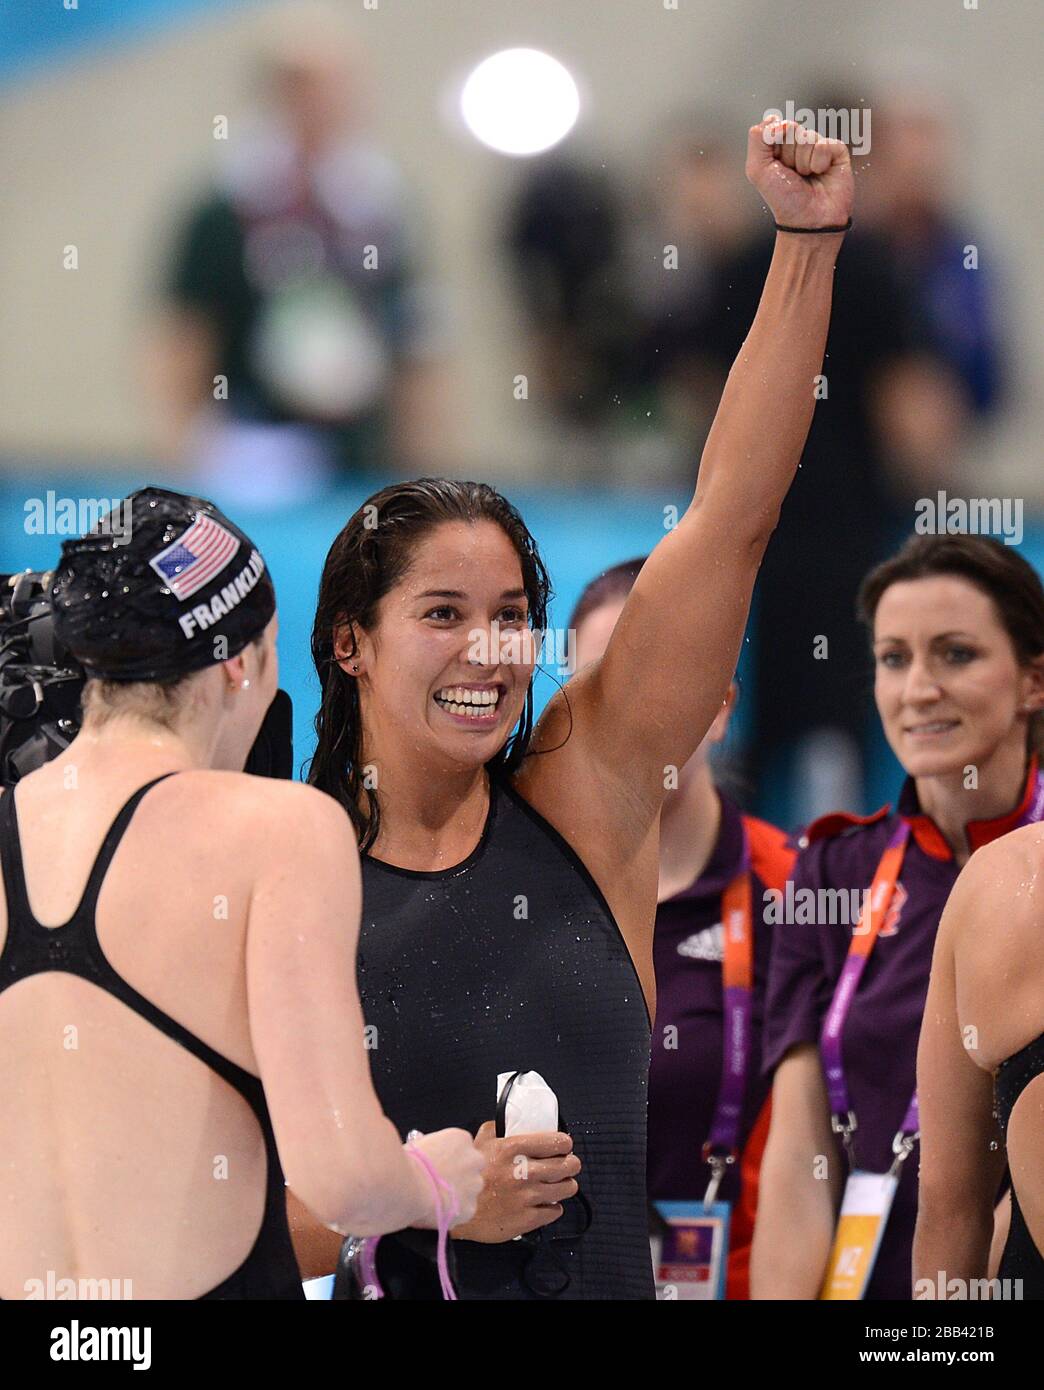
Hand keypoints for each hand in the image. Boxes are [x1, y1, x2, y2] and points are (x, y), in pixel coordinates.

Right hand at [407, 1128, 486, 1227]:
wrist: (407, 1187)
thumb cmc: (406, 1163)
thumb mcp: (419, 1145)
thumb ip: (433, 1149)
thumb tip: (431, 1155)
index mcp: (461, 1139)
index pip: (462, 1148)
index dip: (450, 1158)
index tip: (440, 1166)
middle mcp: (473, 1159)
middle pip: (472, 1166)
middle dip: (461, 1174)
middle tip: (442, 1183)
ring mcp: (474, 1184)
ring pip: (471, 1189)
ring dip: (459, 1193)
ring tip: (438, 1199)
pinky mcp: (470, 1208)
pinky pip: (464, 1210)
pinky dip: (454, 1213)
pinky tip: (438, 1211)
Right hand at [450, 1122, 581, 1242]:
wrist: (452, 1207)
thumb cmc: (467, 1174)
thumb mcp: (478, 1142)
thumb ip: (495, 1128)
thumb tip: (508, 1120)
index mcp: (513, 1149)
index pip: (556, 1142)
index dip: (565, 1143)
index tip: (565, 1146)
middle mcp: (524, 1172)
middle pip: (566, 1166)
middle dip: (571, 1164)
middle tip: (568, 1165)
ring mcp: (527, 1197)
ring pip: (565, 1189)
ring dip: (566, 1185)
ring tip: (560, 1184)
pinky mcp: (527, 1219)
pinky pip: (554, 1211)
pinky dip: (553, 1207)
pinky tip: (545, 1203)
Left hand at [745, 118, 852, 229]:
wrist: (808, 221)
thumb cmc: (783, 199)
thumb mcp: (758, 170)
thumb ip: (757, 139)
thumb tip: (774, 118)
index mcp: (779, 146)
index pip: (776, 126)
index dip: (774, 145)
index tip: (776, 166)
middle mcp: (799, 144)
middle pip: (792, 129)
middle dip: (789, 155)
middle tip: (793, 175)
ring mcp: (818, 146)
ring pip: (808, 137)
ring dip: (803, 162)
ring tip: (807, 177)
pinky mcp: (836, 151)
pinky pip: (824, 144)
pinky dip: (819, 162)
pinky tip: (821, 174)